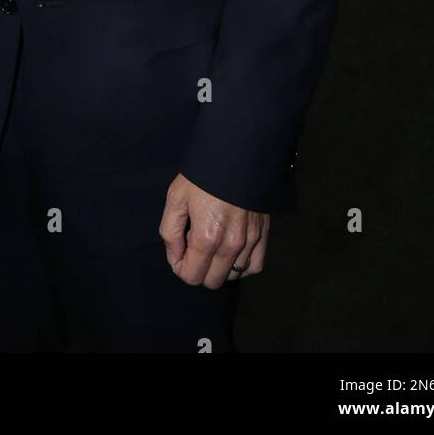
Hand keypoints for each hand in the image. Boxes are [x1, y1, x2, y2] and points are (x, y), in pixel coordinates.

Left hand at [159, 173, 269, 288]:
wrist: (237, 153)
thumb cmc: (203, 174)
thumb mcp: (176, 198)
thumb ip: (170, 232)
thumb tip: (175, 257)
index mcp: (207, 237)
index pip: (191, 276)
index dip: (180, 267)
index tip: (179, 250)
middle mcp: (231, 245)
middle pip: (212, 281)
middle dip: (199, 268)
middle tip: (195, 242)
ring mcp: (250, 241)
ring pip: (233, 275)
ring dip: (220, 265)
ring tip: (214, 240)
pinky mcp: (263, 234)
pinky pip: (255, 266)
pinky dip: (243, 265)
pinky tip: (233, 250)